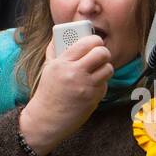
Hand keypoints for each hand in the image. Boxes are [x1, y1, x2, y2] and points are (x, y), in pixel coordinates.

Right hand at [18, 34, 112, 155]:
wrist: (47, 119)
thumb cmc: (48, 92)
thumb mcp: (49, 68)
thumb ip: (55, 51)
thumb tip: (59, 36)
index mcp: (63, 63)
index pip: (87, 43)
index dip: (95, 40)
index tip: (95, 43)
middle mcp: (75, 73)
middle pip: (102, 53)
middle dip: (104, 52)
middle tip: (100, 56)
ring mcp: (86, 86)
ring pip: (108, 68)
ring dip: (105, 68)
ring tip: (98, 70)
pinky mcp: (93, 98)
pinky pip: (105, 84)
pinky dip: (101, 83)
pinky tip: (92, 86)